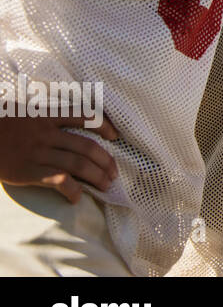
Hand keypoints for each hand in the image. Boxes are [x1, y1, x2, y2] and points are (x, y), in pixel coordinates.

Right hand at [0, 111, 118, 202]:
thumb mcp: (23, 110)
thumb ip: (46, 113)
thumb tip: (70, 118)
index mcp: (47, 115)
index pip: (85, 116)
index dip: (104, 126)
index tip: (115, 136)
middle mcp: (46, 133)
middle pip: (86, 146)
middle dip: (105, 161)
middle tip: (114, 172)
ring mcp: (38, 152)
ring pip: (77, 164)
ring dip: (96, 176)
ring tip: (105, 185)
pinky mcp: (28, 171)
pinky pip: (58, 180)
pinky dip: (72, 189)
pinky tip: (77, 196)